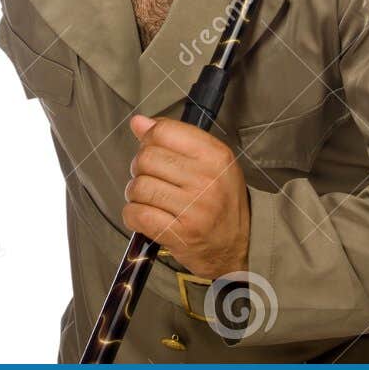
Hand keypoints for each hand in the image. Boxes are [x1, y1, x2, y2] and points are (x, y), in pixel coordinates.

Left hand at [122, 114, 249, 279]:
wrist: (235, 247)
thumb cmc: (220, 200)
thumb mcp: (210, 162)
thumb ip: (175, 137)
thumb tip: (138, 122)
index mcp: (216, 155)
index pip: (163, 131)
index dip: (149, 139)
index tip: (154, 151)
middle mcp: (207, 179)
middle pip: (146, 158)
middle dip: (140, 168)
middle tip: (153, 179)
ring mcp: (194, 208)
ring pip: (138, 186)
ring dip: (136, 193)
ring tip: (150, 199)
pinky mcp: (180, 233)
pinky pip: (137, 214)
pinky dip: (133, 215)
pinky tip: (145, 216)